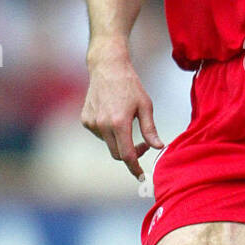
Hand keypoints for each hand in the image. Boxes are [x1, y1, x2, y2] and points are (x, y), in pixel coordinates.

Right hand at [81, 42, 162, 179]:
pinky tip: (112, 114)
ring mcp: (92, 123)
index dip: (135, 168)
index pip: (127, 155)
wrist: (107, 68)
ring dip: (119, 140)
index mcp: (119, 123)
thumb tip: (159, 147)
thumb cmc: (130, 85)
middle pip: (117, 153)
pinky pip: (100, 134)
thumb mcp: (145, 106)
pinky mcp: (85, 120)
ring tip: (125, 119)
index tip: (141, 175)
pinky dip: (108, 132)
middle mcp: (103, 125)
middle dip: (130, 155)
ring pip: (108, 144)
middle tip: (143, 145)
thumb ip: (150, 130)